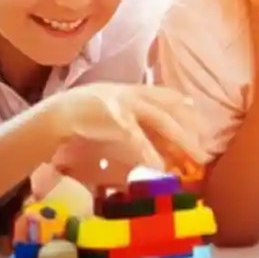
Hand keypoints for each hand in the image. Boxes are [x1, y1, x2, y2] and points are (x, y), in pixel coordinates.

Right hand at [43, 83, 207, 174]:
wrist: (54, 115)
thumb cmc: (82, 115)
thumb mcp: (110, 109)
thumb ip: (132, 118)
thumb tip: (156, 141)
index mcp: (131, 90)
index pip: (165, 94)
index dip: (184, 104)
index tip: (198, 113)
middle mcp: (132, 94)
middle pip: (170, 110)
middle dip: (190, 130)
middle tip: (204, 151)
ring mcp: (125, 106)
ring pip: (162, 122)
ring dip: (182, 140)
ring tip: (196, 158)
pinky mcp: (116, 121)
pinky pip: (139, 139)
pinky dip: (151, 154)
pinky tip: (160, 167)